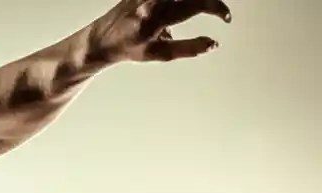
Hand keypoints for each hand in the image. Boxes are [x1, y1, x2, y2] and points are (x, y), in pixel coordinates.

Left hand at [89, 0, 231, 63]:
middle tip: (215, 10)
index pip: (197, 4)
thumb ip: (188, 48)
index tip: (226, 18)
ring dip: (193, 2)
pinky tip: (183, 8)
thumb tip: (213, 44)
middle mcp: (153, 1)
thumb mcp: (159, 54)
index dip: (217, 8)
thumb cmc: (128, 49)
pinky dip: (178, 3)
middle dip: (209, 1)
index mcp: (158, 17)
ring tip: (202, 8)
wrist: (100, 40)